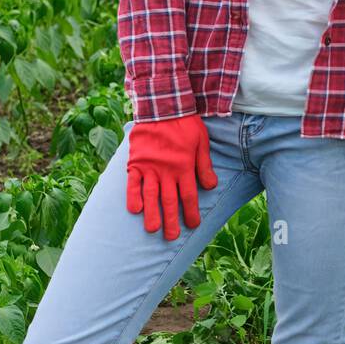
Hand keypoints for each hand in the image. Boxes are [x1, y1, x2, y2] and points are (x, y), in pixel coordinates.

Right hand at [126, 113, 218, 239]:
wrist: (162, 106)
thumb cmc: (185, 124)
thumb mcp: (201, 142)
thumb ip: (204, 165)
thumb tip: (211, 186)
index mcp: (184, 167)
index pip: (189, 195)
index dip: (191, 212)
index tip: (193, 225)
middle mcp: (167, 170)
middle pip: (169, 200)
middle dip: (171, 220)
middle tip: (171, 237)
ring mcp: (150, 167)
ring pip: (151, 195)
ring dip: (152, 214)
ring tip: (152, 230)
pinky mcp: (136, 162)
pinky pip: (133, 182)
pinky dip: (133, 196)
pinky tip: (134, 210)